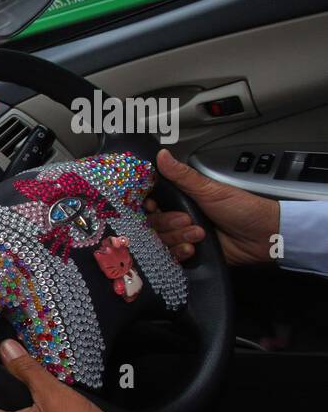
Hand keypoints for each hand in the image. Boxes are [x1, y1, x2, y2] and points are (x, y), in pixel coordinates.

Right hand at [146, 149, 278, 265]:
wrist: (262, 236)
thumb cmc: (242, 208)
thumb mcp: (210, 190)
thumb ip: (182, 176)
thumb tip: (162, 154)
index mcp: (181, 199)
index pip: (152, 202)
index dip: (147, 205)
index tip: (151, 205)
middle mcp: (178, 217)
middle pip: (153, 223)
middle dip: (169, 223)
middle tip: (188, 220)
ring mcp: (182, 236)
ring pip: (161, 240)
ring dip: (178, 237)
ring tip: (200, 234)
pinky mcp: (188, 254)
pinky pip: (170, 256)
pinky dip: (180, 253)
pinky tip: (193, 249)